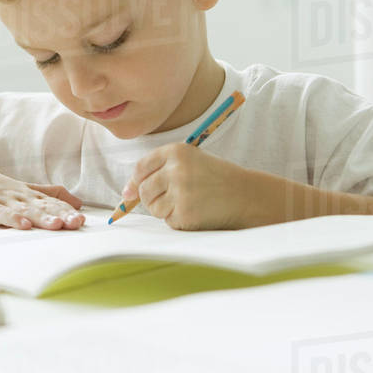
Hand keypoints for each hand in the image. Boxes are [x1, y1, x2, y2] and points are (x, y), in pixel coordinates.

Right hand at [0, 162, 85, 230]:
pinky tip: (23, 225)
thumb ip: (51, 195)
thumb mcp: (26, 190)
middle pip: (44, 206)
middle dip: (62, 215)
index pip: (53, 203)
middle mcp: (21, 197)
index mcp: (31, 195)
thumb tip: (78, 203)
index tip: (83, 220)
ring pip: (26, 210)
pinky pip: (2, 213)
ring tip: (57, 225)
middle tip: (78, 223)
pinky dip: (13, 218)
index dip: (68, 211)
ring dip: (42, 218)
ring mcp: (5, 201)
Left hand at [121, 144, 255, 230]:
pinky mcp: (185, 213)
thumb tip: (126, 194)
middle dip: (151, 198)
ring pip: (153, 207)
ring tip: (187, 203)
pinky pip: (168, 221)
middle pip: (144, 190)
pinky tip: (195, 211)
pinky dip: (178, 220)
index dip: (136, 182)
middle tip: (172, 198)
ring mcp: (181, 192)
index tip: (134, 191)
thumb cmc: (215, 178)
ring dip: (164, 210)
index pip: (141, 168)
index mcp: (176, 151)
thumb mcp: (190, 162)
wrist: (245, 195)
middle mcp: (176, 170)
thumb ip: (159, 170)